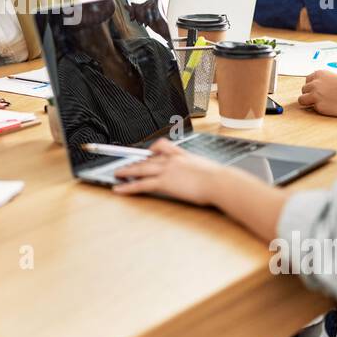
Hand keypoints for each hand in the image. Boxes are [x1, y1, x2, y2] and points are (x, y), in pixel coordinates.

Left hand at [111, 138, 229, 204]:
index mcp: (182, 155)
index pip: (163, 146)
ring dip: (127, 171)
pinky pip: (141, 184)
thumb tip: (202, 174)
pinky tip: (119, 189)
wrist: (219, 182)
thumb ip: (199, 169)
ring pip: (141, 169)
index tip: (148, 151)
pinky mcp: (163, 182)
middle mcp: (172, 160)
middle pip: (148, 159)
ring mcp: (166, 170)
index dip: (153, 149)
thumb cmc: (218, 179)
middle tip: (125, 165)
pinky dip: (128, 187)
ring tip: (117, 174)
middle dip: (135, 162)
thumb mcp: (207, 168)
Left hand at [297, 70, 336, 118]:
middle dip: (310, 94)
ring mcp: (315, 95)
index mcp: (320, 73)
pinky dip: (318, 109)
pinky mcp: (319, 106)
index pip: (308, 79)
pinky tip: (329, 108)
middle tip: (322, 98)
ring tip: (322, 104)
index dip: (313, 86)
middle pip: (304, 89)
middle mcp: (315, 83)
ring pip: (302, 99)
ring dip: (309, 102)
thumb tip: (318, 88)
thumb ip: (325, 81)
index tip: (319, 90)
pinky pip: (312, 109)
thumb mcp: (336, 77)